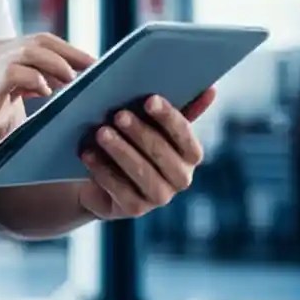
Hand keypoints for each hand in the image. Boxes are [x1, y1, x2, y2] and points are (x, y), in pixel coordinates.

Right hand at [0, 33, 94, 181]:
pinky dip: (38, 79)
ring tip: (76, 82)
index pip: (39, 42)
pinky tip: (48, 93)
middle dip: (73, 54)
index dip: (68, 51)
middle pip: (41, 40)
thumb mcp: (9, 102)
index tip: (92, 66)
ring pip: (33, 49)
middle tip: (96, 70)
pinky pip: (18, 70)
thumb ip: (30, 87)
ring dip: (60, 64)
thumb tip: (64, 84)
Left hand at [76, 88, 215, 219]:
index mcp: (191, 155)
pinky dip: (103, 170)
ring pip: (142, 173)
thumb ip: (181, 110)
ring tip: (101, 132)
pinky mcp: (135, 209)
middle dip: (140, 133)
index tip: (149, 100)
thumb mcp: (154, 126)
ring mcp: (160, 196)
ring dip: (121, 151)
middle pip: (163, 155)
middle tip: (119, 114)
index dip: (169, 118)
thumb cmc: (134, 144)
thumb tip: (211, 91)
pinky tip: (89, 154)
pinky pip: (120, 189)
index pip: (186, 136)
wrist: (104, 181)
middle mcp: (181, 178)